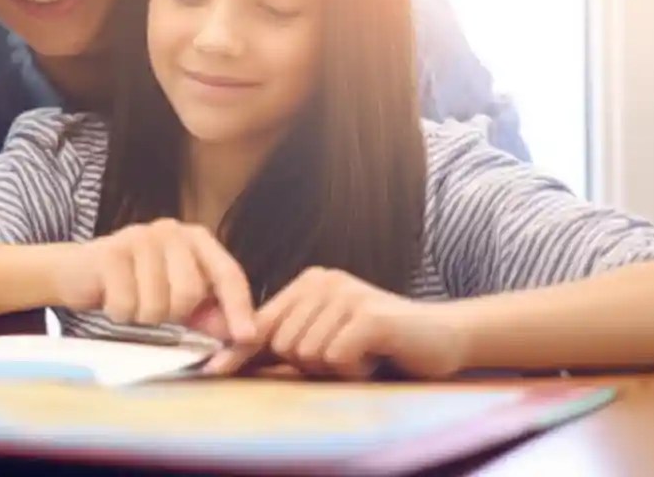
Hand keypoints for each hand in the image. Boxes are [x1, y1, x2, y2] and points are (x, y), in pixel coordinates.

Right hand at [54, 219, 257, 342]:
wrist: (78, 273)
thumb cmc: (135, 285)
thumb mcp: (177, 300)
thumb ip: (209, 314)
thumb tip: (241, 335)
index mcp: (196, 239)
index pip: (228, 274)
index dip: (239, 308)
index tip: (246, 338)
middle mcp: (171, 230)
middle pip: (190, 293)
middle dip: (173, 315)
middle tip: (155, 309)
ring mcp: (139, 237)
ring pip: (157, 304)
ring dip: (143, 317)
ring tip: (132, 301)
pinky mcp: (110, 253)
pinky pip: (127, 305)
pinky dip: (119, 314)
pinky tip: (111, 298)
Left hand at [201, 267, 467, 378]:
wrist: (443, 338)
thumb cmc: (380, 345)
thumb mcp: (326, 340)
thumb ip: (286, 345)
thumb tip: (232, 359)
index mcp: (308, 284)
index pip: (261, 322)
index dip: (237, 351)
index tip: (210, 372)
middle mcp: (323, 281)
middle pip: (283, 345)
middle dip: (312, 364)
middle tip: (348, 355)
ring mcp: (346, 293)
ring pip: (308, 354)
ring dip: (338, 368)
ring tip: (364, 354)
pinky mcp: (369, 314)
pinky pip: (336, 357)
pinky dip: (355, 368)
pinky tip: (376, 356)